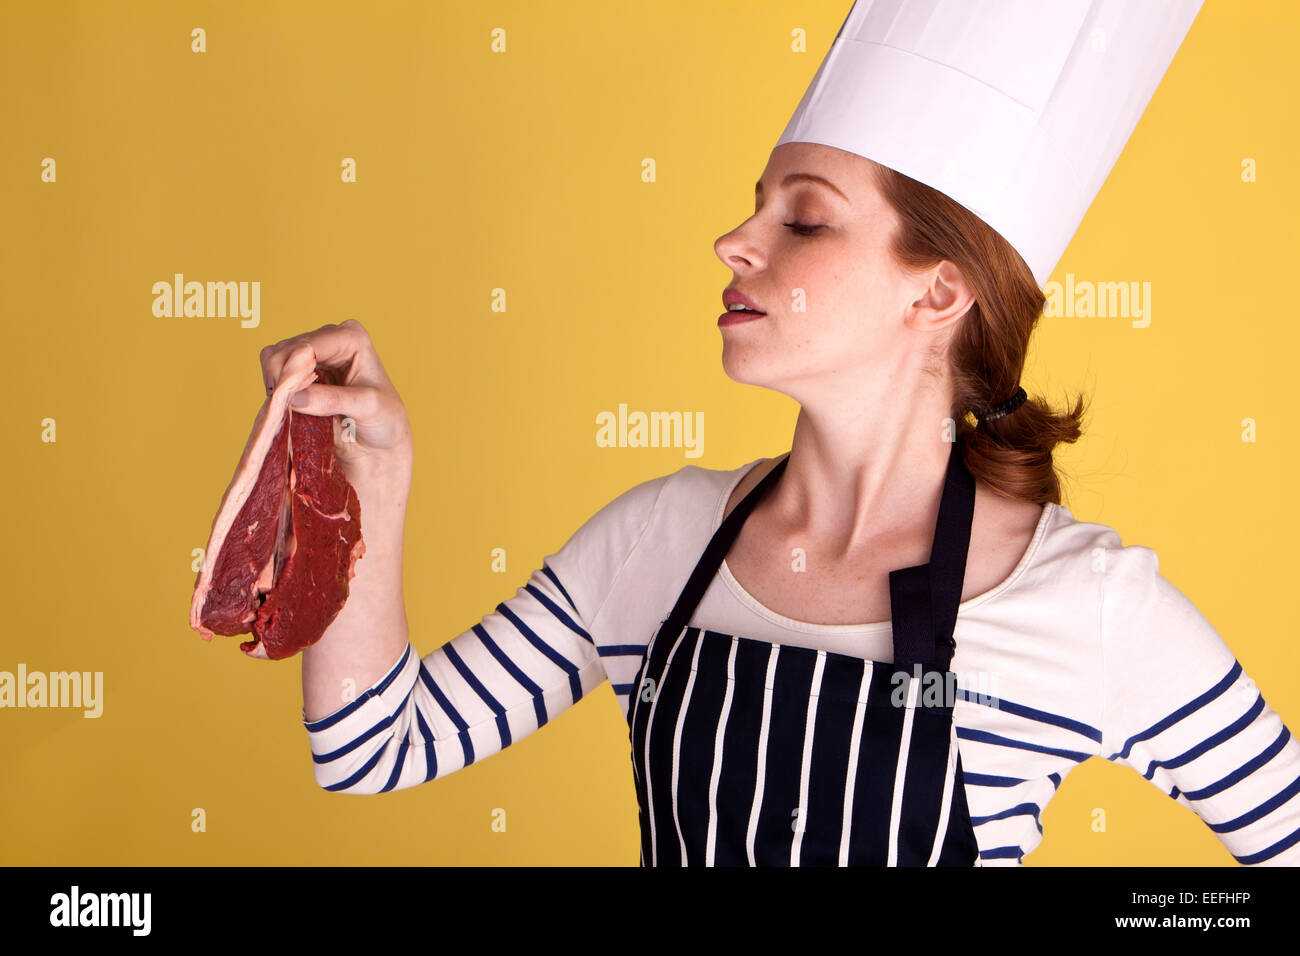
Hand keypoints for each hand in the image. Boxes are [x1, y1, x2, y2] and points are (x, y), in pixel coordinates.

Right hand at [259, 319, 412, 472]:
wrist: (379, 440)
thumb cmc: (384, 420)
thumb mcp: (367, 408)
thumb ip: (333, 400)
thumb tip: (295, 397)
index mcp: (351, 337)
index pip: (307, 346)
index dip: (291, 371)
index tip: (286, 398)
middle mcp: (329, 338)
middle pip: (284, 351)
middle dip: (282, 380)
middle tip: (291, 409)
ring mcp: (311, 353)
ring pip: (273, 360)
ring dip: (277, 386)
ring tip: (296, 409)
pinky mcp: (298, 371)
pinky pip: (271, 373)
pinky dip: (275, 391)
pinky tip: (291, 406)